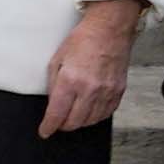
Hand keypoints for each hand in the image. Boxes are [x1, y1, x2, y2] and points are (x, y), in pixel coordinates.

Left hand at [39, 0, 147, 139]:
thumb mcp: (56, 60)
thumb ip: (54, 84)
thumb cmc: (81, 41)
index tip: (44, 132)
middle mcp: (90, 90)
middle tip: (57, 122)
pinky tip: (88, 112)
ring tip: (71, 117)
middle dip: (63, 125)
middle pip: (75, 122)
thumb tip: (53, 104)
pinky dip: (95, 117)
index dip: (49, 126)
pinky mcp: (119, 92)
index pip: (58, 113)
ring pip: (91, 121)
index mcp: (71, 80)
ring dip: (79, 122)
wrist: (109, 32)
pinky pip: (106, 113)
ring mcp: (107, 92)